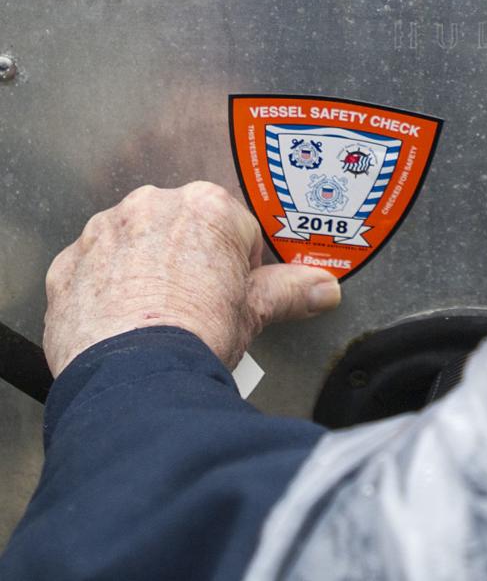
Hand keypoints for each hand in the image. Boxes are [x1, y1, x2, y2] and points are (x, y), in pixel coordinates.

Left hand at [43, 182, 340, 375]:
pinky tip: (122, 322)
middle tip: (201, 304)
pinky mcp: (66, 266)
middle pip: (181, 228)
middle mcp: (151, 207)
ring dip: (145, 269)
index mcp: (206, 207)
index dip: (242, 264)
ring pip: (133, 243)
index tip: (237, 291)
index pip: (236, 228)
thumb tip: (323, 288)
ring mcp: (102, 234)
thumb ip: (291, 291)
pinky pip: (92, 270)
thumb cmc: (194, 335)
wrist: (133, 376)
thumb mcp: (255, 312)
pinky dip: (104, 290)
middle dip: (191, 259)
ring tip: (159, 316)